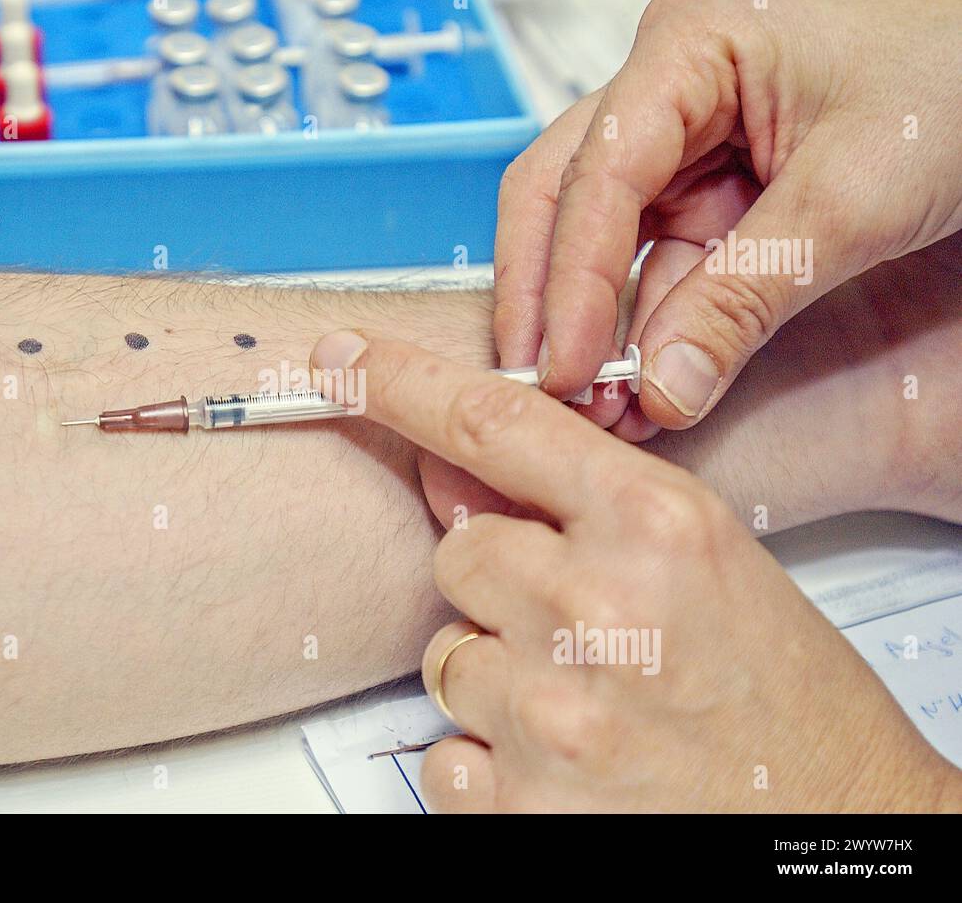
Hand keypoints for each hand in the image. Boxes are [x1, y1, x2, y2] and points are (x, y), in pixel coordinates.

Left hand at [310, 329, 960, 810]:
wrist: (839, 820)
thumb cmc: (787, 698)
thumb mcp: (707, 559)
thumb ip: (581, 506)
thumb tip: (455, 475)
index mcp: (656, 527)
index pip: (494, 422)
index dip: (398, 381)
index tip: (339, 357)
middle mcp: (596, 609)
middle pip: (456, 552)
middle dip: (495, 582)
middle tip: (574, 623)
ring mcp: (554, 712)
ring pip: (445, 658)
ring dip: (498, 676)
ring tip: (589, 703)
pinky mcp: (525, 803)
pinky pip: (444, 755)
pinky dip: (488, 761)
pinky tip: (564, 765)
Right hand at [494, 0, 961, 437]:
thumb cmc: (957, 84)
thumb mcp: (855, 196)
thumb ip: (748, 297)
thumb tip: (662, 388)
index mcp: (690, 48)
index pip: (599, 173)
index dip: (574, 279)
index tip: (568, 368)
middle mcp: (665, 93)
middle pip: (559, 200)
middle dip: (546, 300)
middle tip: (542, 387)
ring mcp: (678, 150)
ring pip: (594, 244)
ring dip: (589, 327)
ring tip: (592, 405)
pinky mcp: (701, 201)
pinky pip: (647, 272)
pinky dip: (637, 331)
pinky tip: (631, 385)